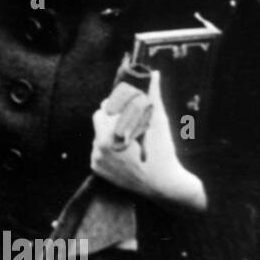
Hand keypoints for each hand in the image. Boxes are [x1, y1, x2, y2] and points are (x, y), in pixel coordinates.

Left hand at [90, 70, 205, 212]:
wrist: (163, 184)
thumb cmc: (162, 151)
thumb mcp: (158, 123)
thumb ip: (152, 97)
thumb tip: (154, 74)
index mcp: (111, 133)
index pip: (105, 108)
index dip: (116, 106)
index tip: (127, 109)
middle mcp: (99, 147)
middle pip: (98, 120)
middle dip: (111, 118)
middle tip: (128, 122)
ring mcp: (96, 159)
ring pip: (97, 135)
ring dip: (109, 133)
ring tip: (129, 140)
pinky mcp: (96, 169)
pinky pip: (96, 151)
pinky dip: (106, 149)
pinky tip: (123, 152)